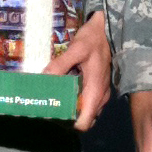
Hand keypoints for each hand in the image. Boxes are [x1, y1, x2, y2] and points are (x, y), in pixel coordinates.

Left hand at [45, 10, 110, 130]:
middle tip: (50, 106)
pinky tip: (64, 89)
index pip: (84, 123)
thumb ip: (61, 64)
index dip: (68, 123)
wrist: (107, 28)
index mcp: (95, 91)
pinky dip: (77, 100)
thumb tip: (44, 77)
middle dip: (68, 117)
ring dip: (72, 108)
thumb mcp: (76, 49)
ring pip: (86, 111)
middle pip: (84, 119)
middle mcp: (101, 97)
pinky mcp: (99, 87)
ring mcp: (102, 93)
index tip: (53, 115)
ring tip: (54, 98)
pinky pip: (88, 101)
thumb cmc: (93, 39)